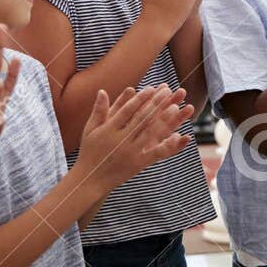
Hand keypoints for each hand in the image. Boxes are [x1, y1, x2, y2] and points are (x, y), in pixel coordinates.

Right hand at [77, 85, 195, 188]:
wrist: (90, 179)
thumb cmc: (90, 152)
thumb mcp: (90, 130)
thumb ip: (99, 110)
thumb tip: (102, 90)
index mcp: (108, 130)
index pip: (127, 110)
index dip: (140, 98)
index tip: (151, 88)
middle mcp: (120, 140)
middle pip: (141, 118)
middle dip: (155, 104)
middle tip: (167, 91)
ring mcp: (130, 152)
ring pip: (149, 133)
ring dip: (163, 120)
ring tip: (175, 107)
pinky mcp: (137, 164)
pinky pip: (154, 153)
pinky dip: (166, 145)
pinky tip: (177, 135)